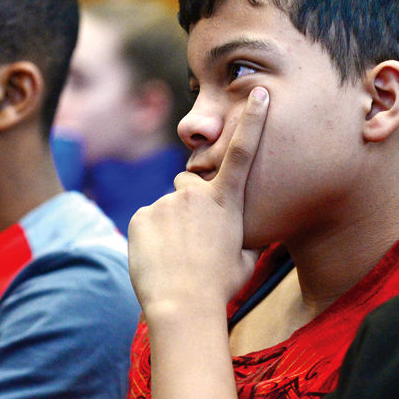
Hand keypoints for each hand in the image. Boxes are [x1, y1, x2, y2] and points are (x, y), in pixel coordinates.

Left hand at [128, 87, 269, 317]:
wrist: (184, 306)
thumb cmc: (221, 287)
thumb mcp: (245, 258)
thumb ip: (243, 234)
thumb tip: (248, 230)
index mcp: (228, 202)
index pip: (242, 153)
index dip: (252, 121)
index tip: (257, 92)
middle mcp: (197, 194)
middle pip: (191, 184)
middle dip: (191, 203)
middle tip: (193, 239)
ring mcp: (167, 203)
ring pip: (168, 207)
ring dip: (170, 224)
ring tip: (175, 257)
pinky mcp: (141, 214)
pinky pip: (147, 219)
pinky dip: (151, 236)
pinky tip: (159, 258)